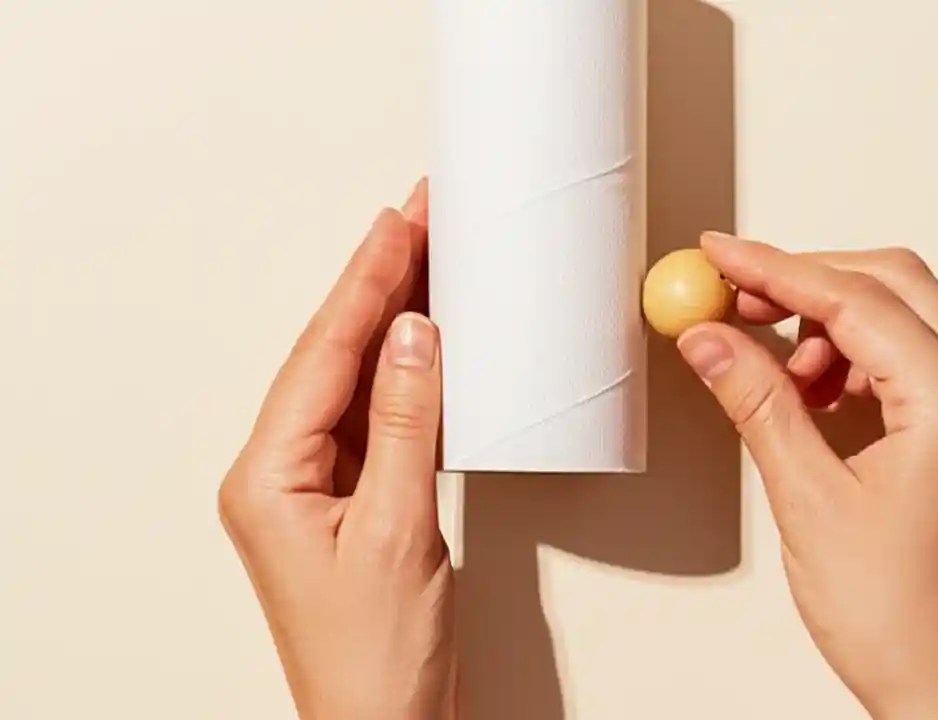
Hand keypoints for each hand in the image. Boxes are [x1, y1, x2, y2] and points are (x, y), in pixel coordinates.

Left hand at [218, 180, 457, 719]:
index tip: (398, 222)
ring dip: (391, 317)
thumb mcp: (398, 530)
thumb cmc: (376, 655)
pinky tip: (429, 338)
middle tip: (418, 217)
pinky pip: (376, 413)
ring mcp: (314, 484)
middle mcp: (280, 472)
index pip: (321, 356)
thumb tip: (413, 336)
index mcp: (269, 476)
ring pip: (353, 378)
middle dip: (375, 282)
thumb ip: (404, 424)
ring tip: (427, 255)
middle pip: (330, 354)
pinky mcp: (351, 496)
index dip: (364, 283)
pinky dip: (406, 370)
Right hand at [678, 233, 937, 719]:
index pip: (857, 300)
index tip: (722, 257)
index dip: (777, 270)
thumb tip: (710, 339)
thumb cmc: (896, 619)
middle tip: (735, 299)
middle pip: (894, 286)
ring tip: (776, 369)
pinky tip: (816, 394)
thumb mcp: (808, 500)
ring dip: (834, 325)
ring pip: (907, 317)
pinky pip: (917, 360)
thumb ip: (757, 403)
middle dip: (807, 284)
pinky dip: (860, 359)